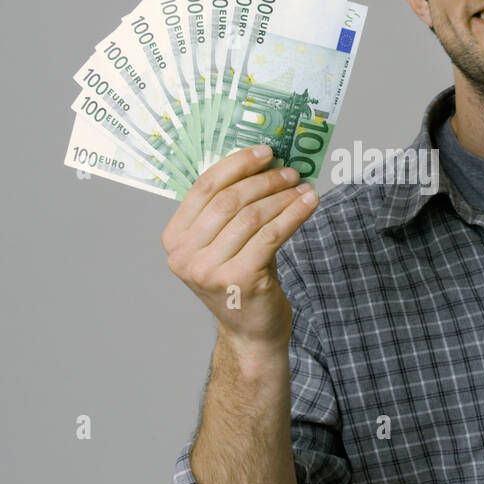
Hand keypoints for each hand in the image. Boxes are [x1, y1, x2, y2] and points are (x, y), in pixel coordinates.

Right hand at [160, 145, 318, 349]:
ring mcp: (209, 271)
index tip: (265, 151)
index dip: (236, 164)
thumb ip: (229, 210)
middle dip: (264, 180)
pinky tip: (309, 204)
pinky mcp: (239, 280)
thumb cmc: (241, 278)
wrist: (252, 331)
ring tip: (304, 188)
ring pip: (252, 216)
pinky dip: (293, 215)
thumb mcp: (224, 243)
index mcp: (174, 239)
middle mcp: (185, 256)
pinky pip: (271, 235)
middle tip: (290, 171)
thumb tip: (263, 162)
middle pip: (228, 200)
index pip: (203, 188)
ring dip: (283, 197)